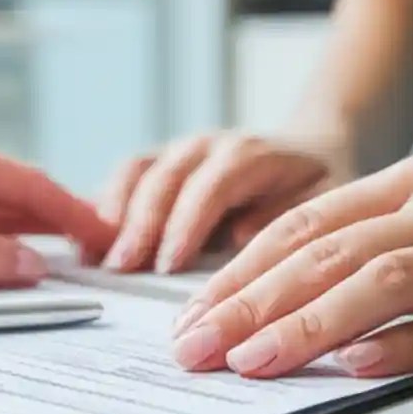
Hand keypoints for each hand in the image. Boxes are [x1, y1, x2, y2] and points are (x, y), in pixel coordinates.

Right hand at [98, 133, 350, 273]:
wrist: (310, 149)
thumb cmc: (317, 185)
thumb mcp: (323, 202)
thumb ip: (285, 217)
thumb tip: (237, 240)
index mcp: (249, 154)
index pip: (210, 184)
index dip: (186, 224)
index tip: (169, 265)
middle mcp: (206, 146)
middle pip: (163, 177)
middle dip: (139, 224)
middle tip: (122, 268)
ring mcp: (178, 151)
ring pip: (136, 171)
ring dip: (113, 213)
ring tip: (97, 257)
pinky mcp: (159, 163)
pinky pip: (124, 178)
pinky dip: (102, 206)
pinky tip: (89, 243)